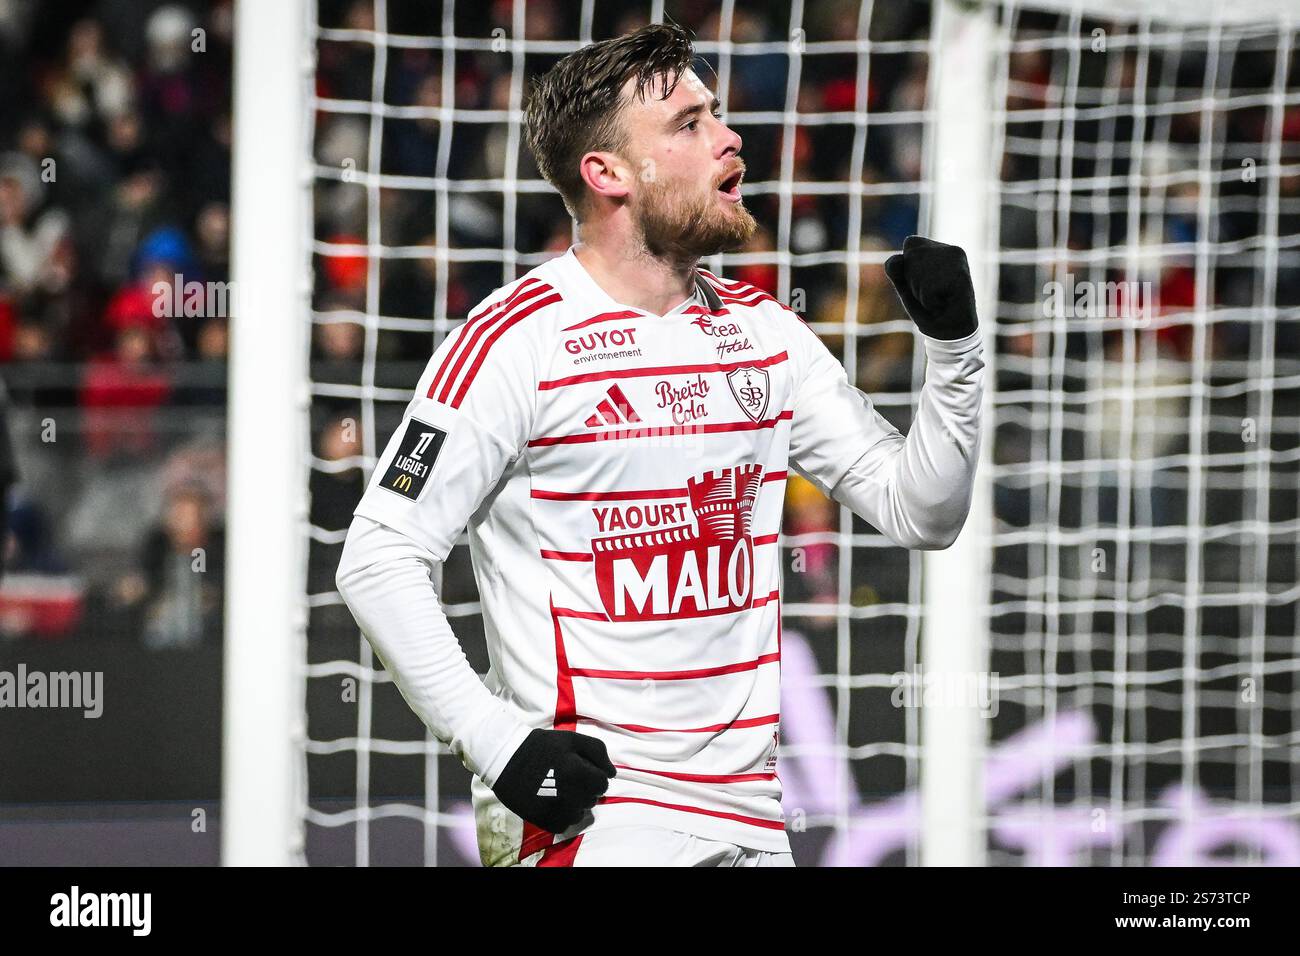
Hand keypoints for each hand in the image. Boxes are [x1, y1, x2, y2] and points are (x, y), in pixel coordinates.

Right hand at [491, 728, 615, 832]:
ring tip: (557, 788)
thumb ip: (598, 752)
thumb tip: (613, 773)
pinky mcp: (545, 821)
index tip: (579, 769)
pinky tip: (551, 800)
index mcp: (579, 773)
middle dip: (584, 788)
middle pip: (593, 798)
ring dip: (575, 802)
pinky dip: (562, 814)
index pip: (603, 784)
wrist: (506, 759)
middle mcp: (571, 795)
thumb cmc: (542, 746)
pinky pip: (566, 823)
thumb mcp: (572, 739)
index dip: (593, 775)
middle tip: (565, 776)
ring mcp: (558, 811)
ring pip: (581, 812)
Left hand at [884, 235, 978, 339]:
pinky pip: (927, 289)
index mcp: (941, 248)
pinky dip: (929, 302)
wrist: (950, 333)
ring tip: (938, 300)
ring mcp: (959, 263)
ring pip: (919, 272)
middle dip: (914, 282)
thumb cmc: (928, 309)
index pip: (911, 243)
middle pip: (912, 257)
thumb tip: (898, 259)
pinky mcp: (961, 277)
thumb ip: (895, 269)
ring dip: (922, 293)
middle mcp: (952, 250)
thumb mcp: (906, 287)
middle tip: (932, 295)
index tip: (923, 284)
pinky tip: (944, 304)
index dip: (909, 268)